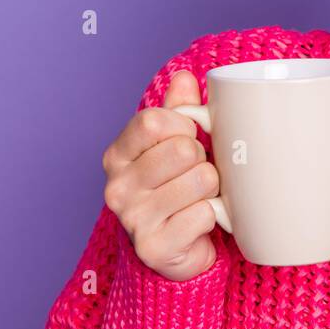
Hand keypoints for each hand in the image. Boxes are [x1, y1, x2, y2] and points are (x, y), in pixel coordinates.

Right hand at [101, 69, 220, 280]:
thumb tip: (185, 77)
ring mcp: (132, 219)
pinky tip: (199, 223)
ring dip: (211, 189)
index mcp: (118, 155)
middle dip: (202, 160)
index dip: (184, 126)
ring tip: (200, 199)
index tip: (189, 139)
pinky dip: (212, 217)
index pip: (154, 119)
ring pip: (200, 180)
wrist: (177, 250)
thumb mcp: (174, 145)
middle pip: (182, 149)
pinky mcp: (153, 247)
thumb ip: (178, 110)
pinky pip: (204, 214)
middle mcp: (117, 187)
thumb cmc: (176, 189)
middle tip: (196, 175)